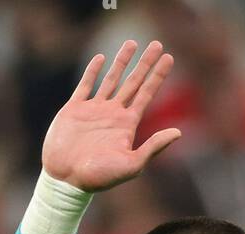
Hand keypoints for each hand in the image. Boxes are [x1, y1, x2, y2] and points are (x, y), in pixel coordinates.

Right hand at [41, 39, 180, 191]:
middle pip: (133, 82)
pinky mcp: (75, 109)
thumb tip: (178, 132)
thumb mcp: (131, 165)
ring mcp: (94, 110)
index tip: (169, 58)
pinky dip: (93, 71)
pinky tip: (101, 58)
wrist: (66, 180)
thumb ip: (153, 147)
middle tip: (157, 44)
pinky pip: (86, 85)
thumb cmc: (99, 178)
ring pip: (111, 79)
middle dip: (145, 64)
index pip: (146, 95)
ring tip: (132, 43)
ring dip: (122, 61)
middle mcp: (113, 115)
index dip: (157, 76)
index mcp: (127, 126)